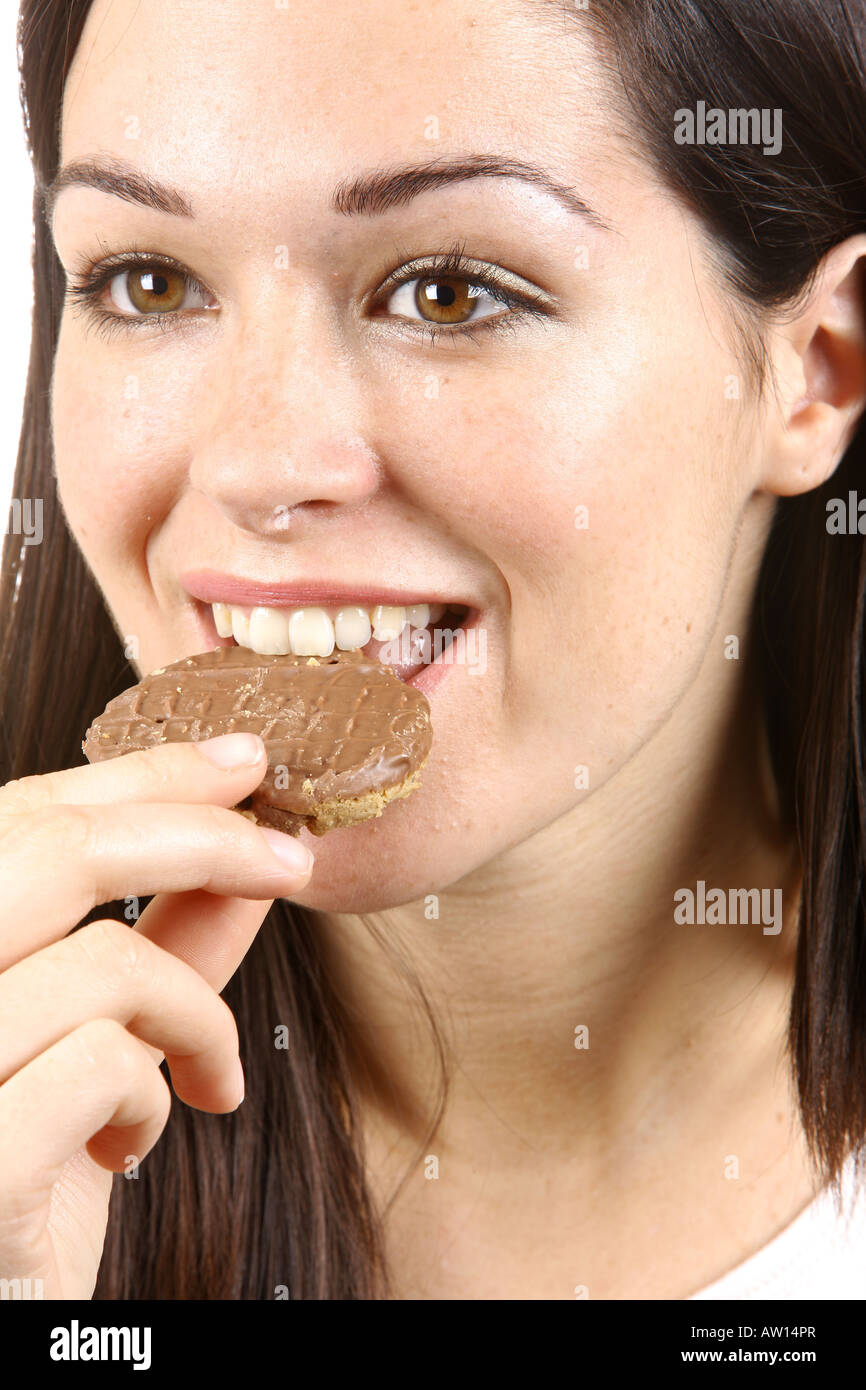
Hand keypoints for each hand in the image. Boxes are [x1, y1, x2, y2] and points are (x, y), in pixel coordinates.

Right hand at [0, 732, 313, 1298]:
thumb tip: (249, 856)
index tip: (244, 759)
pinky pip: (106, 1064)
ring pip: (105, 963)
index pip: (21, 817)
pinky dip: (154, 1099)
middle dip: (197, 837)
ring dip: (192, 1017)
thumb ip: (161, 945)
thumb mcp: (93, 1042)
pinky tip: (129, 1145)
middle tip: (291, 861)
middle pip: (51, 851)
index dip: (141, 775)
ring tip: (201, 1074)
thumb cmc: (30, 1171)